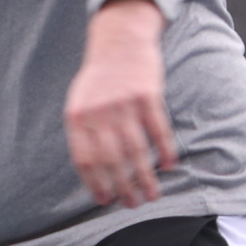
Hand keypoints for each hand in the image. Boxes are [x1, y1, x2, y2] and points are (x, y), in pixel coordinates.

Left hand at [64, 0, 177, 208]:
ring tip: (151, 195)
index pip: (84, 160)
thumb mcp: (79, 102)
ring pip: (136, 150)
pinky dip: (165, 151)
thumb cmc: (99, 79)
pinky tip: (168, 167)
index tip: (106, 200)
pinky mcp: (147, 95)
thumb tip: (91, 174)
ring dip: (145, 177)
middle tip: (133, 204)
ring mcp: (123, 103)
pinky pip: (158, 130)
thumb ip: (82, 133)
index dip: (95, 183)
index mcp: (77, 116)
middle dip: (123, 187)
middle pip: (111, 160)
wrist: (119, 40)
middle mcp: (98, 112)